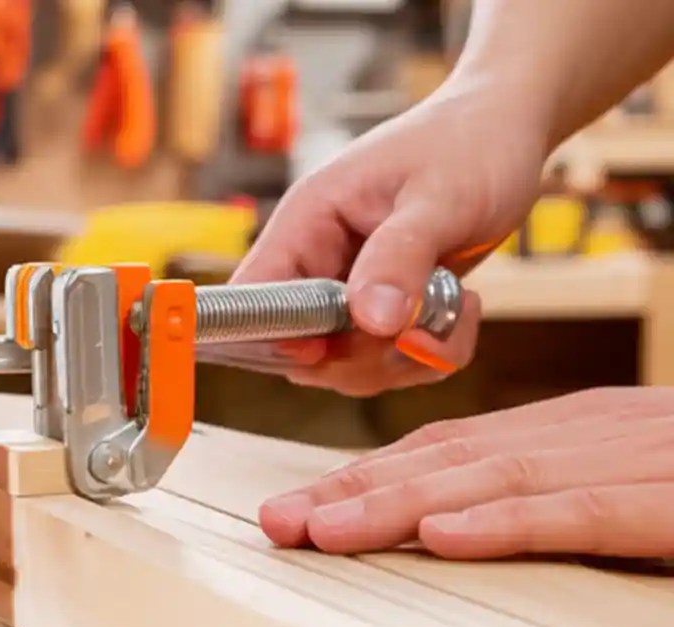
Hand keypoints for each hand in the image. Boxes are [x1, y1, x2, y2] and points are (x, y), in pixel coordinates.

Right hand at [212, 78, 549, 396]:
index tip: (328, 347)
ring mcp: (350, 288)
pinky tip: (461, 308)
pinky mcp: (385, 307)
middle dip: (362, 355)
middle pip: (301, 348)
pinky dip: (431, 354)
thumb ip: (402, 257)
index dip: (277, 334)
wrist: (508, 127)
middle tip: (419, 323)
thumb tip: (371, 319)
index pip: (254, 295)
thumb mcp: (440, 197)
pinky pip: (390, 361)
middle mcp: (318, 260)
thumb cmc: (468, 143)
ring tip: (453, 305)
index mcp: (307, 222)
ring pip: (348, 364)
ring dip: (404, 357)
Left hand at [259, 387, 673, 558]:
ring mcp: (630, 461)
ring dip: (400, 505)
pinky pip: (582, 511)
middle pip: (447, 462)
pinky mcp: (673, 500)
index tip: (300, 505)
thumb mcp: (618, 470)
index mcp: (568, 430)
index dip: (364, 476)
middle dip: (354, 492)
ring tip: (326, 528)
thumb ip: (547, 485)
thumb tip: (459, 512)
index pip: (445, 450)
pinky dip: (510, 520)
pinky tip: (448, 534)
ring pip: (494, 480)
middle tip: (278, 521)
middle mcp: (585, 435)